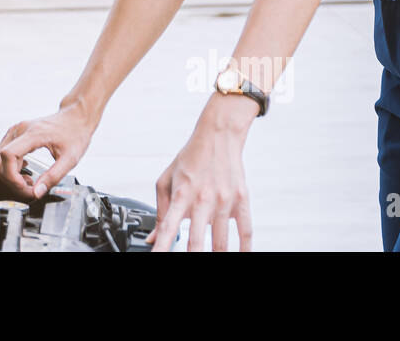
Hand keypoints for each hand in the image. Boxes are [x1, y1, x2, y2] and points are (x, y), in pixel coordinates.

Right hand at [0, 99, 97, 198]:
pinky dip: (11, 168)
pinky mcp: (15, 135)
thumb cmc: (75, 134)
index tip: (26, 188)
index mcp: (32, 134)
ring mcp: (15, 131)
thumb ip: (53, 177)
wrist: (76, 117)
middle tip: (28, 188)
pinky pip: (4, 155)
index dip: (13, 177)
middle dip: (10, 180)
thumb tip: (37, 193)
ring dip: (10, 175)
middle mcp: (19, 130)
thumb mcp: (70, 159)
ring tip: (29, 181)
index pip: (8, 156)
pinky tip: (26, 172)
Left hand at [145, 95, 254, 251]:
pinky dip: (243, 248)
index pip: (168, 227)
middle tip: (188, 263)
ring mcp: (224, 200)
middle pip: (196, 239)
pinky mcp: (242, 200)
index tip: (157, 256)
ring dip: (216, 255)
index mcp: (182, 194)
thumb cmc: (191, 159)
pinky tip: (240, 255)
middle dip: (192, 256)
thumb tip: (153, 238)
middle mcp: (203, 199)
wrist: (218, 136)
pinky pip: (245, 230)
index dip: (163, 246)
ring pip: (221, 240)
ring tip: (211, 259)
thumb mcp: (167, 180)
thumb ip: (160, 211)